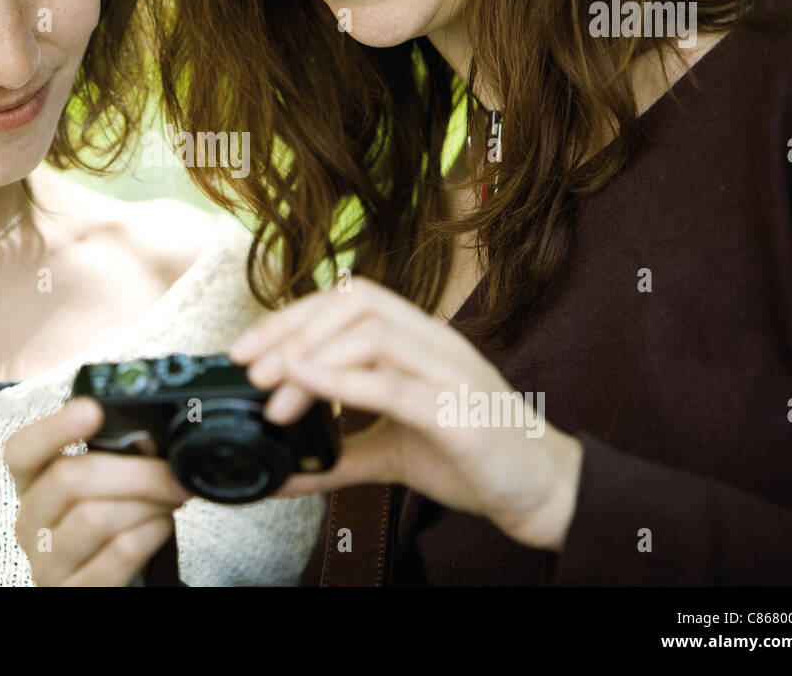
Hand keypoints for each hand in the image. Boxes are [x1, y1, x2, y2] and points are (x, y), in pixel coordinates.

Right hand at [4, 396, 192, 584]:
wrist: (115, 582)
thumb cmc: (112, 526)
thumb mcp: (101, 488)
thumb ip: (112, 458)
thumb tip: (150, 432)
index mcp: (31, 485)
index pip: (21, 451)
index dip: (53, 427)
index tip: (92, 410)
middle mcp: (29, 523)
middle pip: (69, 480)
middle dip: (134, 471)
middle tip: (170, 473)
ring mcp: (47, 564)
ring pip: (95, 517)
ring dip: (146, 504)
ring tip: (168, 500)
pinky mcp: (74, 593)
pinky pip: (119, 553)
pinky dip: (150, 534)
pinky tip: (160, 527)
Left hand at [231, 277, 582, 550]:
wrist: (544, 490)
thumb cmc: (472, 457)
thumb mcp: (392, 451)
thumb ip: (338, 454)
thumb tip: (282, 471)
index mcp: (419, 340)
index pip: (349, 300)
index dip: (292, 316)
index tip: (247, 350)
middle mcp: (434, 343)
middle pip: (356, 303)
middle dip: (293, 330)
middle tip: (251, 372)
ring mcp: (450, 372)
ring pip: (373, 333)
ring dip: (312, 357)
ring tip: (273, 394)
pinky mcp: (458, 412)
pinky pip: (395, 384)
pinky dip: (343, 380)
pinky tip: (306, 386)